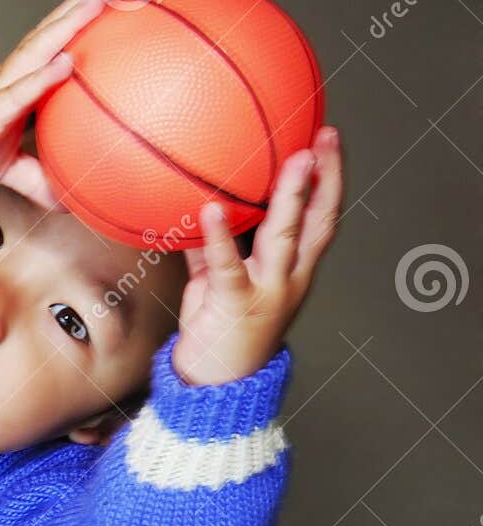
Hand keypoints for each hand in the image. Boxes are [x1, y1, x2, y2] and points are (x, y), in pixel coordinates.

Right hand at [0, 0, 134, 207]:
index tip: (119, 0)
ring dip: (69, 22)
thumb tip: (70, 202)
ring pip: (37, 47)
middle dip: (88, 3)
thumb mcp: (6, 168)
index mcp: (18, 82)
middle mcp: (10, 76)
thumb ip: (37, 180)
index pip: (55, 42)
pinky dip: (43, 77)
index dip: (84, 19)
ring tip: (100, 0)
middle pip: (52, 30)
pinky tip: (66, 63)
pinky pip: (17, 93)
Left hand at [171, 126, 342, 385]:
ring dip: (291, 198)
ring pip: (286, 237)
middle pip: (318, 221)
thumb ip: (212, 250)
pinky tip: (211, 211)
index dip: (328, 180)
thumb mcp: (217, 283)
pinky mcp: (234, 304)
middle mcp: (288, 278)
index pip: (320, 218)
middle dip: (325, 178)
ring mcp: (266, 291)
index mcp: (290, 270)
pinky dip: (220, 237)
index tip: (326, 141)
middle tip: (323, 139)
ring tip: (291, 162)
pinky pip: (228, 265)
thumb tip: (196, 213)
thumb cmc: (218, 331)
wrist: (215, 386)